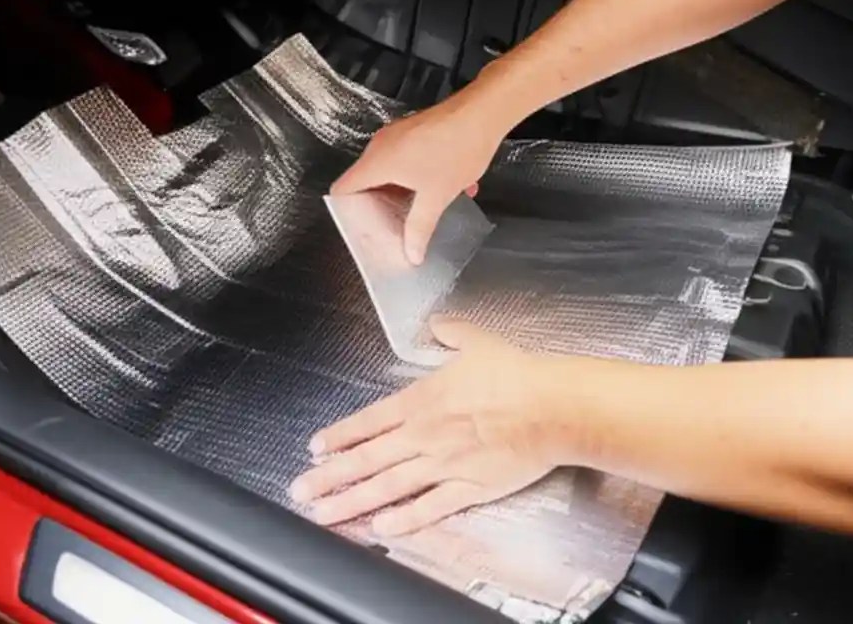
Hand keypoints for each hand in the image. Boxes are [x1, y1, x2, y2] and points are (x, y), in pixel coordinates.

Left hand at [289, 319, 608, 535]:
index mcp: (422, 400)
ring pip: (388, 487)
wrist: (551, 405)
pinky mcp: (470, 488)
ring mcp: (444, 465)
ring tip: (325, 513)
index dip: (339, 436)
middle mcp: (425, 435)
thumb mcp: (477, 341)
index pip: (368, 421)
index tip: (316, 448)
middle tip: (301, 489)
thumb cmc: (518, 375)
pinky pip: (430, 508)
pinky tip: (381, 527)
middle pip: (367, 458)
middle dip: (330, 476)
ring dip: (352, 501)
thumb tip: (438, 325)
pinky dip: (404, 519)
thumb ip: (451, 333)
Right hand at [332, 95, 505, 263]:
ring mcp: (397, 135)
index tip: (363, 229)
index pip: (343, 189)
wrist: (484, 112)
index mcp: (377, 162)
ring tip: (421, 211)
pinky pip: (404, 159)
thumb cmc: (457, 149)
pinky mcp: (414, 130)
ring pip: (389, 171)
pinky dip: (416, 176)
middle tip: (392, 227)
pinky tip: (443, 188)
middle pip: (366, 182)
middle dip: (380, 206)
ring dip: (402, 192)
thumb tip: (412, 253)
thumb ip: (419, 228)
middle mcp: (381, 146)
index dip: (348, 212)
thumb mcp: (437, 197)